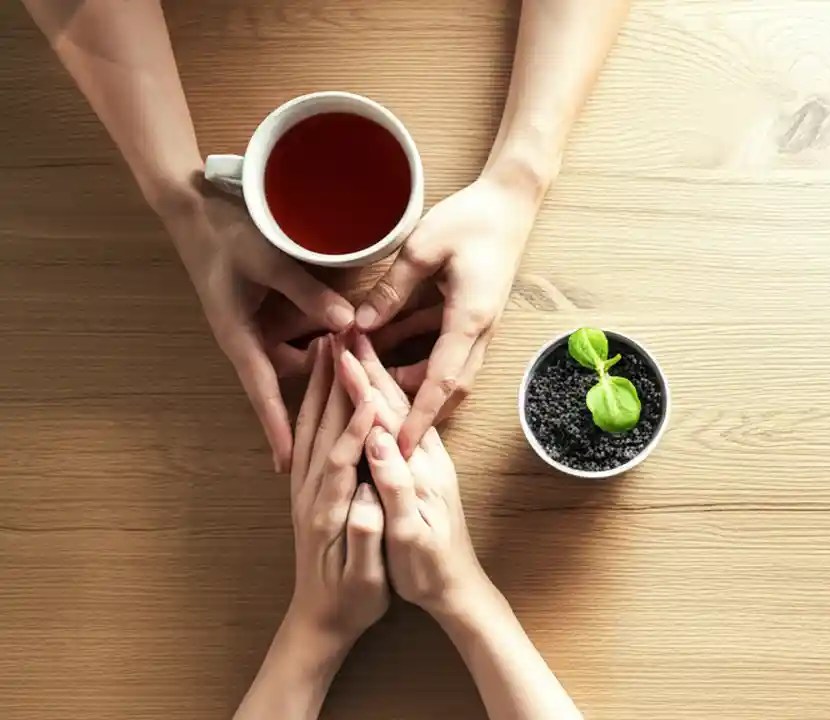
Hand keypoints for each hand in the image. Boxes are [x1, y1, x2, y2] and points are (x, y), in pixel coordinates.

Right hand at [161, 192, 354, 470]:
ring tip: (362, 346)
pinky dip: (320, 326)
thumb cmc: (224, 233)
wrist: (196, 206)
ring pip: (298, 351)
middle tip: (361, 383)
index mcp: (239, 337)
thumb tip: (346, 323)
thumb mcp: (267, 260)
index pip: (262, 392)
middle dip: (322, 379)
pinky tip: (348, 316)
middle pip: (291, 375)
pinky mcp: (267, 307)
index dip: (277, 427)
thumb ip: (306, 292)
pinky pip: (298, 328)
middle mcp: (248, 337)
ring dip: (325, 350)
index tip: (289, 464)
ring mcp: (258, 323)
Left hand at [285, 336, 388, 644]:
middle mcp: (312, 493)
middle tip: (342, 341)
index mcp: (329, 512)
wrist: (319, 620)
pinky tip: (319, 387)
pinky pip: (307, 438)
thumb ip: (364, 539)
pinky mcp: (307, 489)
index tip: (370, 389)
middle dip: (332, 383)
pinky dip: (313, 406)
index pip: (343, 458)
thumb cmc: (353, 601)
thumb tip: (370, 504)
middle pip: (320, 429)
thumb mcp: (365, 579)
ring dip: (319, 386)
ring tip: (327, 347)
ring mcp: (305, 489)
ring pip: (310, 427)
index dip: (357, 424)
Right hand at [332, 335, 488, 614]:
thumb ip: (395, 486)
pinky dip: (384, 399)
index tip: (339, 349)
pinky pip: (401, 422)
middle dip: (368, 364)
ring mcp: (426, 461)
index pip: (386, 414)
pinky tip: (372, 390)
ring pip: (398, 407)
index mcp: (419, 470)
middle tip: (344, 328)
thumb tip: (378, 440)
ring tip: (354, 346)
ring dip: (375, 375)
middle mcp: (426, 458)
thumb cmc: (429, 571)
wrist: (457, 590)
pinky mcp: (423, 469)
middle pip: (394, 401)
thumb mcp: (410, 535)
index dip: (361, 381)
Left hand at [354, 175, 537, 453]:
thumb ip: (392, 288)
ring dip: (415, 387)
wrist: (510, 203)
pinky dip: (420, 361)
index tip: (401, 446)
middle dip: (416, 413)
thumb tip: (361, 325)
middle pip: (450, 390)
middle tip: (380, 426)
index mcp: (469, 319)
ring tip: (375, 387)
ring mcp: (480, 327)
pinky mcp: (473, 318)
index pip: (442, 380)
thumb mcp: (423, 246)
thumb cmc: (472, 218)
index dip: (419, 416)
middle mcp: (479, 332)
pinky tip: (388, 353)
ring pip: (450, 375)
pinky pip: (447, 352)